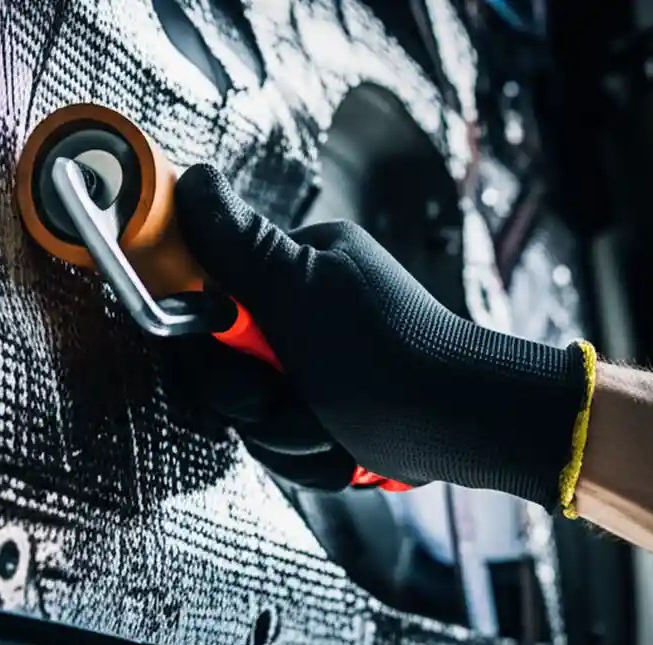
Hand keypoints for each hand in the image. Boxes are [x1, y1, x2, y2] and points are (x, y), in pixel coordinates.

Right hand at [170, 165, 590, 510]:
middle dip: (253, 399)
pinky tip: (341, 448)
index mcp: (300, 264)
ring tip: (327, 427)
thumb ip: (235, 240)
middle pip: (228, 367)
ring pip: (255, 415)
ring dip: (284, 435)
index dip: (211, 343)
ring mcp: (319, 367)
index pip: (212, 300)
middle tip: (282, 398)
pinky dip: (311, 456)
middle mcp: (308, 311)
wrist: (461, 427)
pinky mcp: (332, 417)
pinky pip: (287, 446)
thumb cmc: (386, 352)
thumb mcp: (297, 286)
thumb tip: (191, 179)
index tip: (240, 356)